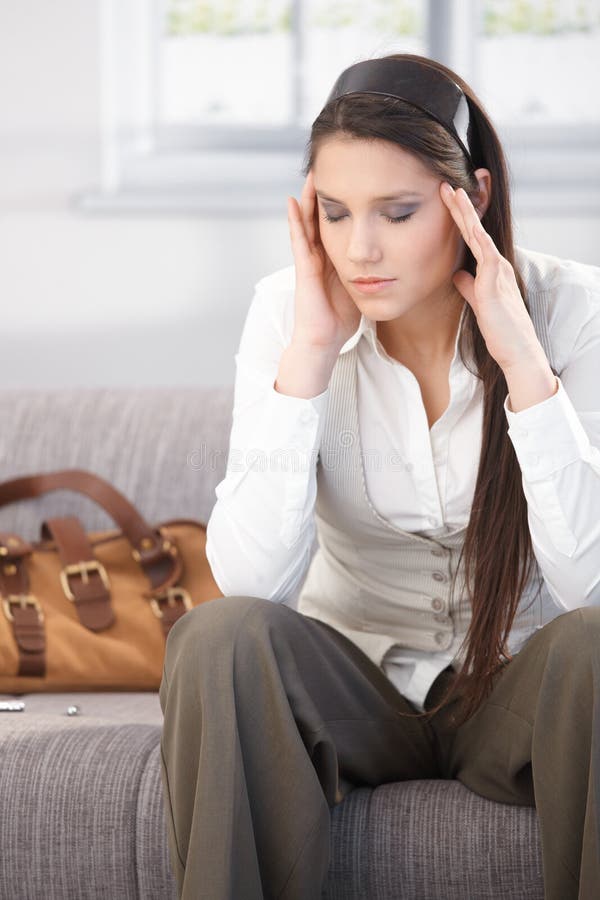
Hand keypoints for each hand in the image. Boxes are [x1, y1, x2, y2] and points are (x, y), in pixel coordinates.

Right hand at [287, 170, 360, 350]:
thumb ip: (376, 271)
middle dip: (326, 193)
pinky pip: (298, 239)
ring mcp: (309, 260)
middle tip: (332, 166)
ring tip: (311, 173)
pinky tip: (291, 201)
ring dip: (307, 198)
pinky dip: (293, 220)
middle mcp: (321, 255)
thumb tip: (399, 260)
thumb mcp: (364, 287)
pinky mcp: (303, 268)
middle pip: (323, 216)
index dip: (346, 202)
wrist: (325, 340)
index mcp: (336, 257)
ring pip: (308, 222)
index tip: (356, 180)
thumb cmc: (343, 319)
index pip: (341, 222)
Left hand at [440, 182, 541, 370]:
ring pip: (479, 237)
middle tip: (446, 186)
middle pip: (475, 230)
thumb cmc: (500, 330)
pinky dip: (477, 240)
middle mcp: (496, 265)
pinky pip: (485, 257)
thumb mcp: (478, 303)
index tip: (446, 200)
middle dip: (460, 207)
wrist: (517, 351)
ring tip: (454, 194)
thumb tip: (457, 274)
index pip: (471, 238)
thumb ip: (468, 287)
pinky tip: (468, 226)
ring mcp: (497, 272)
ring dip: (466, 215)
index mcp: (491, 269)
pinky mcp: (495, 284)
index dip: (459, 219)